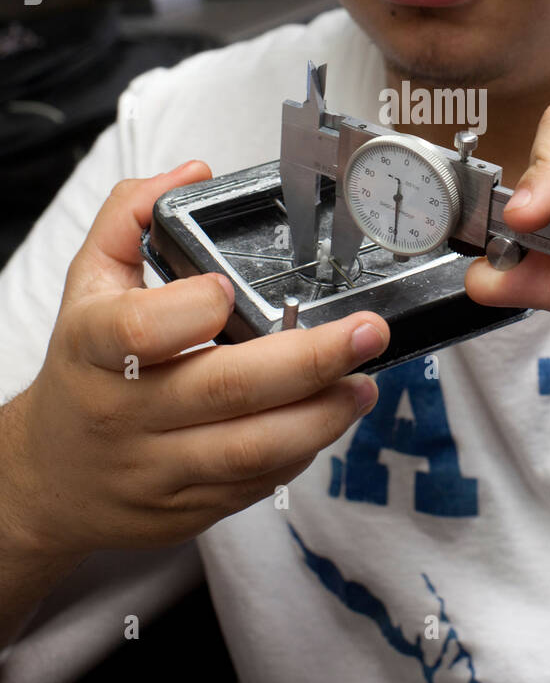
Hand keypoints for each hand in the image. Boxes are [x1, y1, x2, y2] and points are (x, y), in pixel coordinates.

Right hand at [3, 161, 389, 561]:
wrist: (49, 480)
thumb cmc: (83, 370)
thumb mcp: (86, 283)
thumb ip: (130, 215)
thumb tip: (193, 173)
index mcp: (95, 347)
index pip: (138, 329)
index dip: (190, 309)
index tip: (230, 288)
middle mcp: (126, 413)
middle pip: (224, 391)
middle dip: (309, 360)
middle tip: (366, 332)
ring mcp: (157, 468)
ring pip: (250, 449)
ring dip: (322, 415)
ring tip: (364, 382)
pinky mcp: (186, 509)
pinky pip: (255, 484)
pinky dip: (300, 450)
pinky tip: (327, 417)